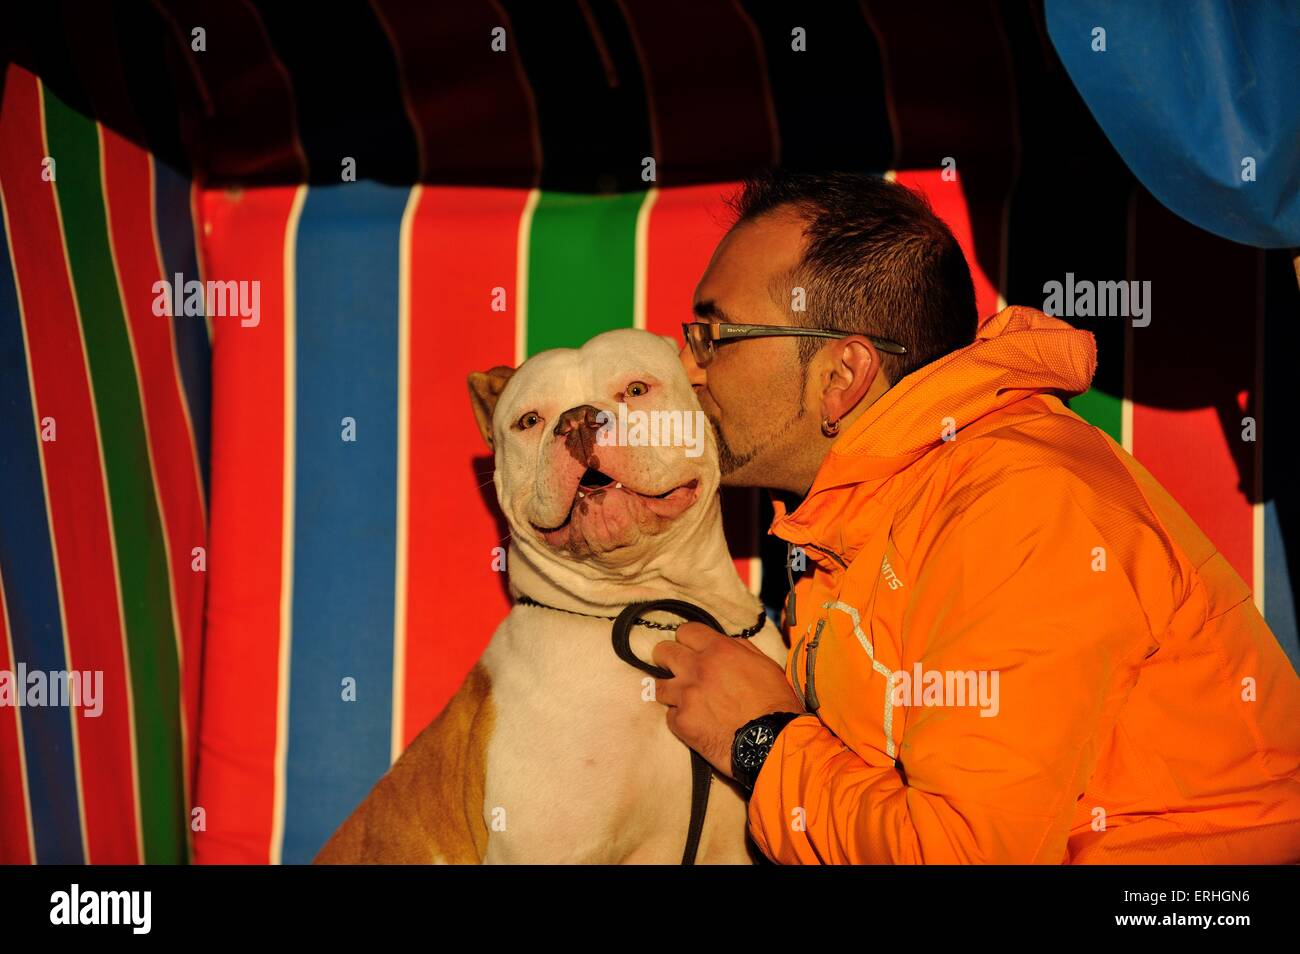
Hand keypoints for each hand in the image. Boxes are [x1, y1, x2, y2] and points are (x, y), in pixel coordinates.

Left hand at [651, 622, 805, 778]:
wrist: (771, 742)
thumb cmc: (775, 703)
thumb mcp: (765, 664)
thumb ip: (739, 649)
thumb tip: (724, 643)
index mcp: (719, 650)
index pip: (686, 631)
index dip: (686, 639)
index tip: (688, 647)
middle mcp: (697, 668)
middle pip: (663, 652)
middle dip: (666, 658)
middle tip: (673, 667)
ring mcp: (686, 696)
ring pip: (658, 686)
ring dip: (669, 690)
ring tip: (682, 698)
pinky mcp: (682, 722)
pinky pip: (670, 715)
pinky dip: (681, 718)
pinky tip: (695, 723)